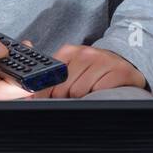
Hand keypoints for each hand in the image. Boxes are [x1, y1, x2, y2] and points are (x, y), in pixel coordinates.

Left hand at [18, 42, 146, 98]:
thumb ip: (51, 77)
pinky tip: (102, 90)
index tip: (45, 101)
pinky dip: (99, 94)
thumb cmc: (93, 69)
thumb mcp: (71, 66)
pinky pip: (100, 90)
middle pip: (63, 88)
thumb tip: (28, 94)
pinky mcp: (120, 71)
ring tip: (89, 92)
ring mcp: (103, 61)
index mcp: (69, 51)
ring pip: (79, 91)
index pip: (49, 77)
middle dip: (65, 97)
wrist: (124, 61)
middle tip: (73, 96)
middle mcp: (86, 53)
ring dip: (83, 97)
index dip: (45, 93)